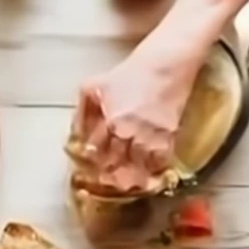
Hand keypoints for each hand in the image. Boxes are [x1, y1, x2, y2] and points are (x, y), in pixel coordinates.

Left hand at [68, 48, 196, 195]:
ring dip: (131, 177)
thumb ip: (83, 111)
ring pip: (139, 167)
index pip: (98, 151)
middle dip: (111, 174)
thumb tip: (77, 133)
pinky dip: (154, 169)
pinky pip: (161, 160)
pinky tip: (148, 174)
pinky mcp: (170, 134)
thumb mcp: (93, 86)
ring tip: (126, 183)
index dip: (93, 162)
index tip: (91, 167)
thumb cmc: (128, 73)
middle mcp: (130, 131)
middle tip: (107, 180)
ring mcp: (152, 134)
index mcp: (110, 120)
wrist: (165, 64)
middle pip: (118, 163)